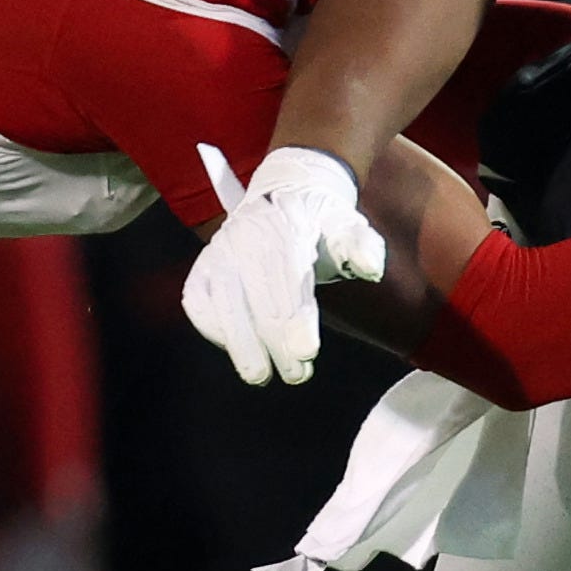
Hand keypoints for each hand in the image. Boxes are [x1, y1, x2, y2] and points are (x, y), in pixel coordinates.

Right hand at [183, 144, 383, 383]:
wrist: (286, 195)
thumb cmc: (321, 222)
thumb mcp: (348, 226)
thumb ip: (362, 245)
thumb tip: (372, 267)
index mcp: (284, 222)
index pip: (287, 273)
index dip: (296, 315)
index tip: (307, 351)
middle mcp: (245, 234)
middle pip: (254, 293)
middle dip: (273, 339)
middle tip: (296, 373)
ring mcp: (220, 250)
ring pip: (223, 300)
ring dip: (240, 342)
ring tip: (261, 375)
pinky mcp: (204, 266)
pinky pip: (199, 299)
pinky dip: (212, 327)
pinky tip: (234, 348)